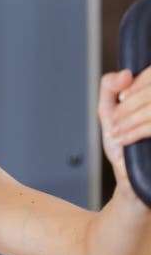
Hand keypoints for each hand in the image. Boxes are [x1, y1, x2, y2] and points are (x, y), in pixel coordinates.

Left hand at [98, 66, 150, 198]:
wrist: (132, 181)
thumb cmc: (123, 147)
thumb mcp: (109, 112)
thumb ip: (110, 88)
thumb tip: (126, 73)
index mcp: (150, 98)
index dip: (134, 84)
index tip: (122, 99)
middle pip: (150, 91)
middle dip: (126, 106)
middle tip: (116, 122)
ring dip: (128, 120)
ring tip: (119, 133)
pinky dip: (133, 132)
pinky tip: (124, 140)